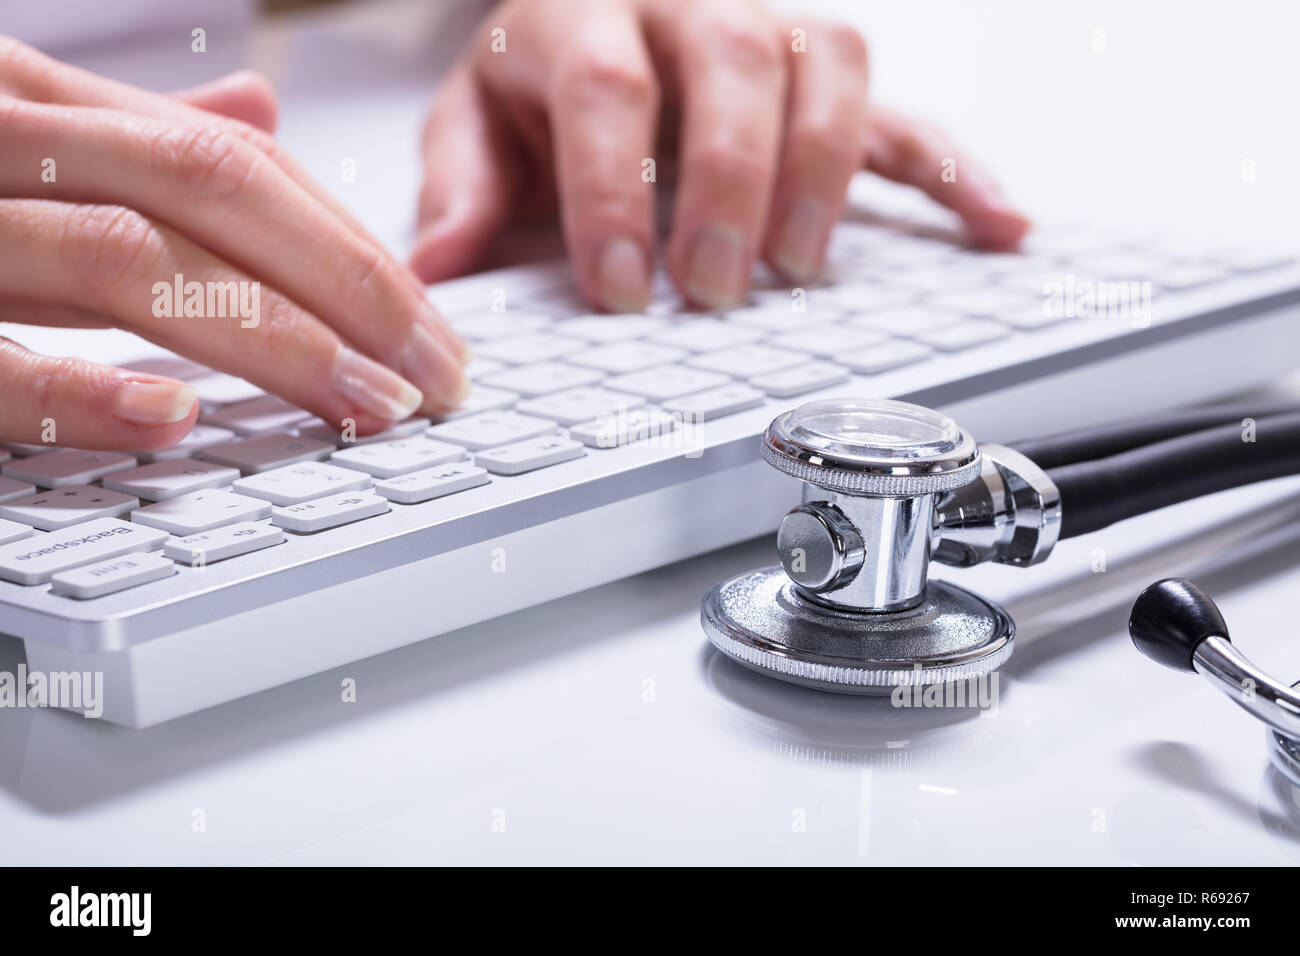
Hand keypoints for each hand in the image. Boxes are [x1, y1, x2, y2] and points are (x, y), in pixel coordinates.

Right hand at [0, 38, 467, 450]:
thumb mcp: (27, 138)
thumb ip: (137, 136)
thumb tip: (258, 109)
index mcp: (46, 106)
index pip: (236, 162)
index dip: (352, 246)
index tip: (431, 329)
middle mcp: (8, 144)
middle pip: (213, 192)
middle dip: (349, 287)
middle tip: (436, 378)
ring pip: (129, 258)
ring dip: (272, 338)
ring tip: (368, 403)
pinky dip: (84, 390)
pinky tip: (177, 418)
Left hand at [411, 0, 1029, 312]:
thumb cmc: (543, 70)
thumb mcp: (479, 116)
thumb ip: (460, 184)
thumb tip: (438, 269)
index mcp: (583, 9)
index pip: (605, 85)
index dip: (614, 189)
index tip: (622, 289)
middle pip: (734, 62)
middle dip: (730, 184)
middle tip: (715, 288)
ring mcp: (773, 24)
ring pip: (830, 65)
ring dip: (827, 172)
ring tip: (799, 269)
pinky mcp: (829, 68)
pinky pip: (905, 106)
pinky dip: (956, 170)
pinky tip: (999, 226)